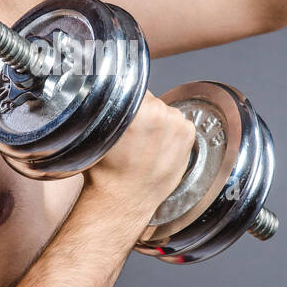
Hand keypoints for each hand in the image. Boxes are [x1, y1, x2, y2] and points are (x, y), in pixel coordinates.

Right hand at [84, 91, 196, 230]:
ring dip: (156, 121)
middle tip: (131, 133)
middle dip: (141, 111)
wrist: (126, 199)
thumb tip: (111, 91)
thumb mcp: (97, 132)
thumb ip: (108, 107)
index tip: (122, 113)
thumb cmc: (108, 171)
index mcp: (137, 108)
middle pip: (149, 99)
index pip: (132, 87)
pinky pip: (177, 123)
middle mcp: (161, 113)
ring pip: (164, 111)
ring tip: (144, 144)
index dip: (124, 99)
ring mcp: (178, 124)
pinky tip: (156, 148)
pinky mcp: (189, 134)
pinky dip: (169, 132)